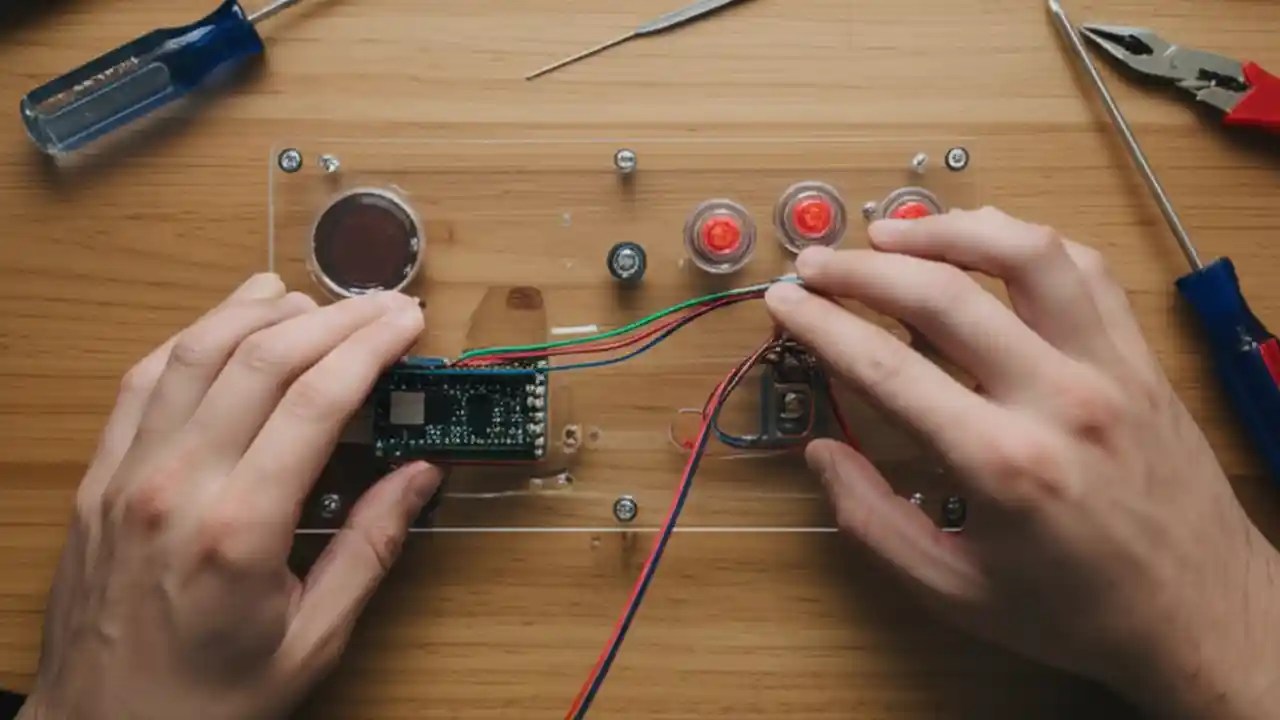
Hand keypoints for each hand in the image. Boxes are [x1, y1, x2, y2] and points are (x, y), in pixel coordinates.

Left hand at [21, 275, 438, 719]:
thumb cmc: (210, 702)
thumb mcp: (312, 641)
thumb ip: (369, 550)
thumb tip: (420, 477)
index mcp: (240, 530)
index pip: (315, 402)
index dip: (369, 348)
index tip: (407, 322)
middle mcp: (176, 486)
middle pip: (260, 361)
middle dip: (332, 318)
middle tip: (381, 306)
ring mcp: (127, 476)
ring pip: (195, 354)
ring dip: (258, 312)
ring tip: (309, 297)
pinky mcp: (98, 479)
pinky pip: (143, 382)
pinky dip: (190, 340)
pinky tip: (225, 327)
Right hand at [766, 208, 1279, 719]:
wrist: (1203, 616)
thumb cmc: (1076, 612)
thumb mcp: (955, 592)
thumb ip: (874, 522)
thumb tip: (821, 454)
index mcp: (1003, 464)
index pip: (887, 366)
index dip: (822, 325)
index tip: (785, 303)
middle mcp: (1058, 400)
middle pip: (945, 295)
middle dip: (863, 268)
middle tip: (816, 264)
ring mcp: (1109, 369)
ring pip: (1026, 255)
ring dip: (948, 230)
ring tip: (892, 231)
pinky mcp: (1140, 358)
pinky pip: (1084, 270)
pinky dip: (1026, 241)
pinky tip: (984, 243)